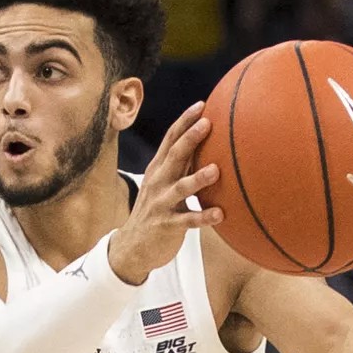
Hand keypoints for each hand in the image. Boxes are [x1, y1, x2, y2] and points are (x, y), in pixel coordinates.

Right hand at [107, 103, 219, 283]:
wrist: (132, 246)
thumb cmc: (156, 210)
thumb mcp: (164, 185)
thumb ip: (182, 167)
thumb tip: (211, 147)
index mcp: (158, 169)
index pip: (170, 139)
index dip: (185, 121)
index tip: (202, 105)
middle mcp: (158, 183)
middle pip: (174, 156)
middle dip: (190, 139)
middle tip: (208, 124)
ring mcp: (161, 204)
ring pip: (180, 188)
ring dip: (197, 179)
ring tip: (215, 170)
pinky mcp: (166, 226)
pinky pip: (187, 221)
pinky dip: (203, 217)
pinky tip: (220, 214)